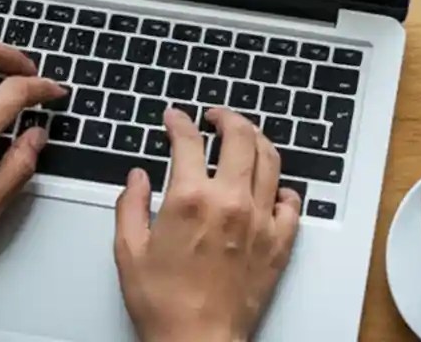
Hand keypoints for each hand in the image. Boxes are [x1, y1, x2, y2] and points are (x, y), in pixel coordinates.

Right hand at [115, 108, 301, 341]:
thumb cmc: (164, 304)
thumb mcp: (128, 251)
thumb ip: (130, 205)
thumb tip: (136, 177)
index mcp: (190, 199)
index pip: (188, 141)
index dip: (179, 122)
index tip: (174, 118)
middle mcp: (230, 202)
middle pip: (240, 137)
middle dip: (226, 117)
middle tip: (215, 116)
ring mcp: (260, 220)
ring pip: (270, 160)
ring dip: (256, 140)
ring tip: (245, 136)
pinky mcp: (279, 242)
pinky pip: (292, 202)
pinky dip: (283, 187)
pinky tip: (272, 186)